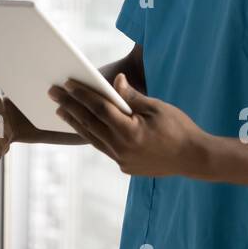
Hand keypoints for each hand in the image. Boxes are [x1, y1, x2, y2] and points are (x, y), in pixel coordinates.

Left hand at [49, 74, 201, 176]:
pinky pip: (103, 147)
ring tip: (61, 109)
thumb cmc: (178, 128)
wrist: (193, 158)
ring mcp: (122, 160)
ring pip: (92, 137)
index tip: (67, 83)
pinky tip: (83, 126)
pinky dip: (91, 135)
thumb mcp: (157, 107)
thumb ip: (132, 96)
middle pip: (90, 123)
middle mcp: (122, 149)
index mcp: (130, 132)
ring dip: (75, 122)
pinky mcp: (125, 166)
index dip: (82, 94)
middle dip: (70, 106)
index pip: (100, 108)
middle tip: (53, 93)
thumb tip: (114, 81)